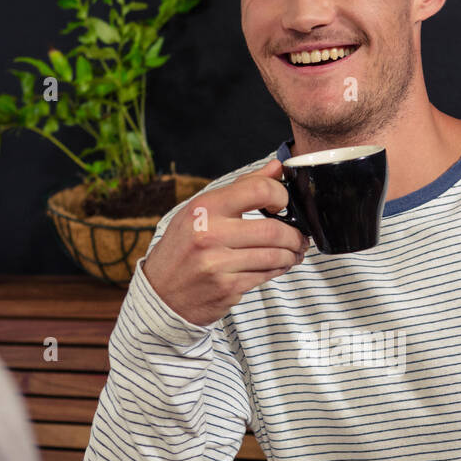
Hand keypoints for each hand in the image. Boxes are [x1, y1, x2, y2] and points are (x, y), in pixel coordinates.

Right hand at [143, 159, 307, 326]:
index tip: (283, 204)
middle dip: (295, 235)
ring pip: (275, 256)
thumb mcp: (201, 211)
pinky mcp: (227, 288)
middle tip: (299, 237)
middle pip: (274, 229)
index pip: (258, 190)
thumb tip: (277, 167)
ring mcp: (218, 263)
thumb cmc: (183, 247)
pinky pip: (265, 276)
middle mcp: (209, 234)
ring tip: (293, 252)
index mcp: (204, 208)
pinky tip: (278, 266)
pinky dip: (278, 270)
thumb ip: (242, 188)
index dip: (281, 196)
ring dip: (291, 254)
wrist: (161, 293)